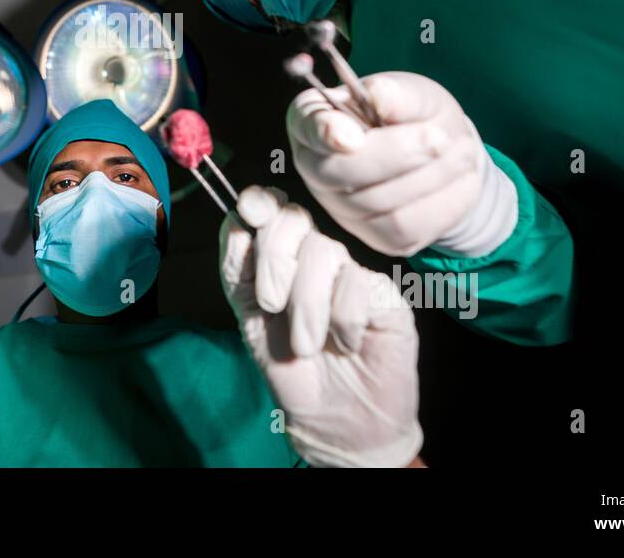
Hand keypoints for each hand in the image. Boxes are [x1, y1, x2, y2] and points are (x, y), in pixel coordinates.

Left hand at [220, 186, 421, 466]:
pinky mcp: (386, 296)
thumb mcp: (250, 320)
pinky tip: (346, 345)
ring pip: (324, 252)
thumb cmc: (291, 369)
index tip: (249, 210)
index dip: (258, 203)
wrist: (333, 420)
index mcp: (282, 258)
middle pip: (295, 221)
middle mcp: (317, 258)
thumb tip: (237, 221)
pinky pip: (359, 284)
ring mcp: (352, 274)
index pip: (271, 209)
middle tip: (270, 306)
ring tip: (306, 345)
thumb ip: (239, 271)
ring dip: (306, 303)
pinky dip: (343, 319)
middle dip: (274, 259)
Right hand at [288, 72, 518, 258]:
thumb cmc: (415, 115)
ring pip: (376, 204)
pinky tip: (460, 179)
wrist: (442, 154)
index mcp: (313, 119)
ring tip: (463, 151)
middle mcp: (315, 166)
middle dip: (394, 156)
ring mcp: (340, 207)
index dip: (323, 132)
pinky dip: (441, 203)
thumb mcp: (414, 93)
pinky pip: (404, 228)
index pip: (306, 125)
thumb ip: (397, 92)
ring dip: (429, 177)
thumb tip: (379, 95)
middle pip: (337, 172)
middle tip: (440, 138)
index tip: (352, 136)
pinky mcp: (373, 236)